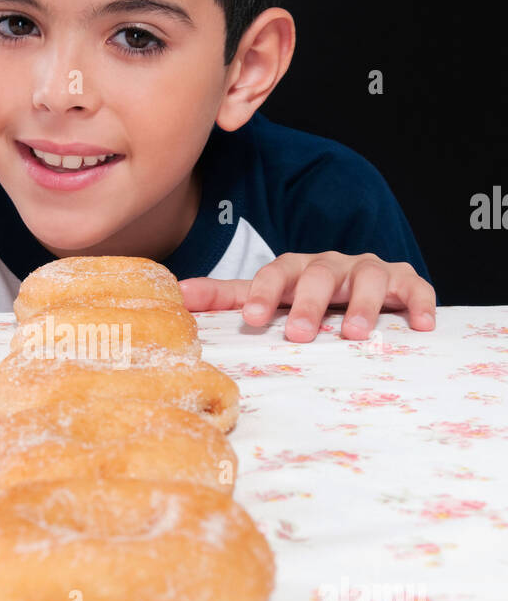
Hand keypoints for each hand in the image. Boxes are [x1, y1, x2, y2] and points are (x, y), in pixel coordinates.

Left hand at [179, 251, 435, 341]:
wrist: (358, 286)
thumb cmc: (304, 296)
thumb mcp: (266, 295)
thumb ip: (226, 296)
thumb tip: (179, 294)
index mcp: (295, 267)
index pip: (274, 274)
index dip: (262, 294)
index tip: (250, 320)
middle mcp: (331, 265)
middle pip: (318, 276)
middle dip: (308, 304)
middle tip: (298, 335)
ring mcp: (369, 271)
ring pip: (368, 278)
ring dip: (361, 305)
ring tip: (354, 335)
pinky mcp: (405, 282)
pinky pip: (415, 288)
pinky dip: (419, 304)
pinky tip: (422, 327)